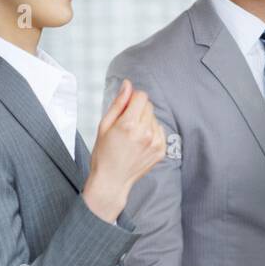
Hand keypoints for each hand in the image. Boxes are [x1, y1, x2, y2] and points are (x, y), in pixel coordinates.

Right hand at [82, 78, 166, 222]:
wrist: (112, 181)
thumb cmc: (104, 154)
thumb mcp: (104, 125)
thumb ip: (118, 103)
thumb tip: (127, 84)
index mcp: (129, 124)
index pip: (141, 96)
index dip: (133, 99)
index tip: (126, 108)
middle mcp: (145, 132)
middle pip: (149, 106)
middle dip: (138, 110)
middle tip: (126, 125)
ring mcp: (155, 142)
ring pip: (154, 118)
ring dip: (145, 122)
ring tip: (132, 136)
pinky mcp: (161, 150)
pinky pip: (160, 130)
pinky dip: (151, 132)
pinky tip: (140, 142)